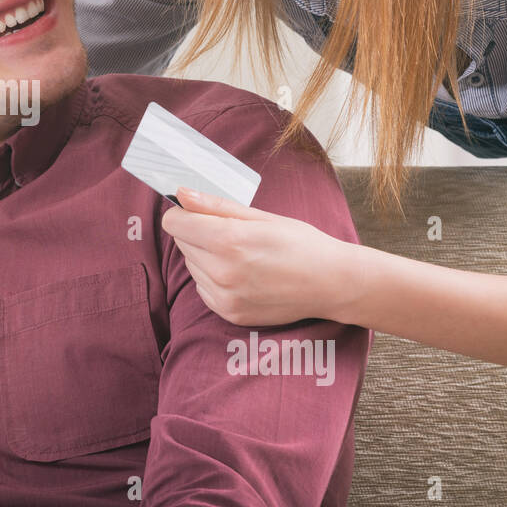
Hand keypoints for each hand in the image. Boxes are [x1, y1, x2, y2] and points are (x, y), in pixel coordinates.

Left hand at [161, 187, 359, 325]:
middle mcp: (221, 272)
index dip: (184, 213)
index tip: (198, 213)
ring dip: (206, 257)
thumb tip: (181, 193)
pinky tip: (242, 274)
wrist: (331, 283)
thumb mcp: (261, 216)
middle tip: (233, 235)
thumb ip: (216, 205)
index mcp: (228, 241)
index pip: (174, 223)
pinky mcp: (228, 313)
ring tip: (241, 255)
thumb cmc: (301, 244)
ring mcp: (224, 296)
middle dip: (198, 234)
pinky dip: (214, 279)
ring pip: (191, 265)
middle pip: (181, 243)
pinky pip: (202, 288)